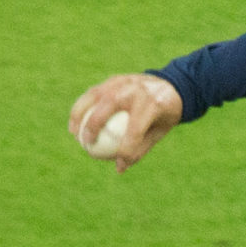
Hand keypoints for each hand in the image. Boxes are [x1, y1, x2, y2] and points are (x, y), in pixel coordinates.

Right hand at [67, 73, 183, 172]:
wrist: (171, 86)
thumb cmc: (164, 115)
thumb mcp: (159, 133)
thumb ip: (140, 149)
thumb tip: (119, 168)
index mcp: (152, 104)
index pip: (135, 131)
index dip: (125, 150)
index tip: (119, 163)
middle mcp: (136, 90)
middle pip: (108, 107)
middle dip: (93, 126)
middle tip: (86, 144)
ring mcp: (124, 81)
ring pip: (95, 95)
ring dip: (80, 113)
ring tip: (74, 132)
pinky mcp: (115, 79)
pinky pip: (95, 92)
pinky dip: (83, 105)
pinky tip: (76, 121)